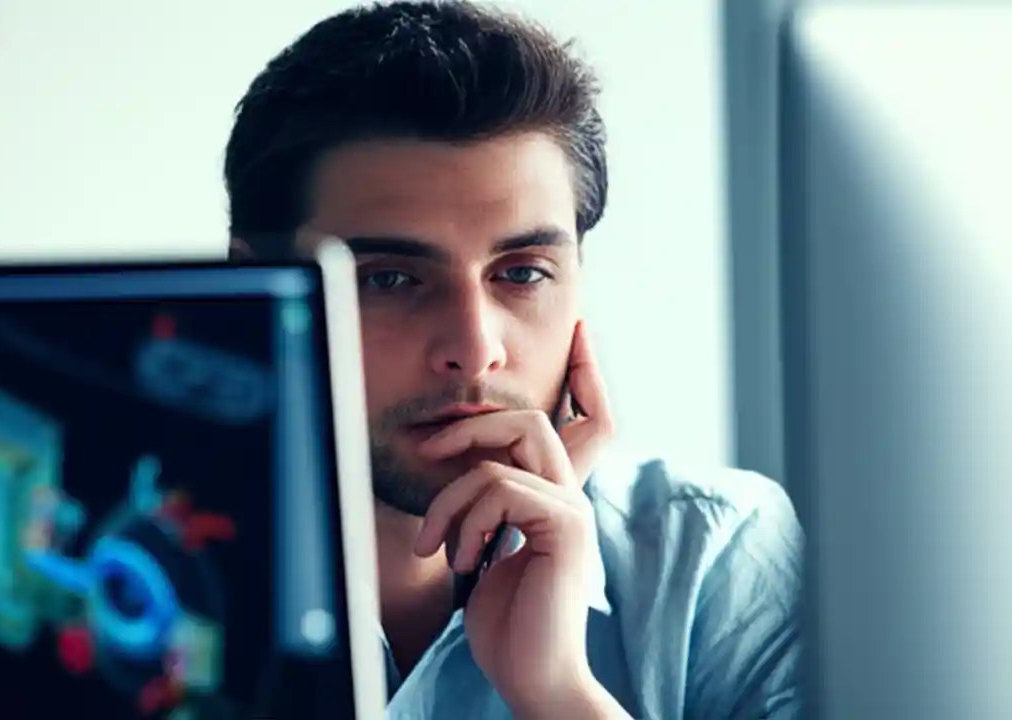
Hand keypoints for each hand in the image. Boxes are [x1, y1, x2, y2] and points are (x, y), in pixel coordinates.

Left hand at [413, 320, 619, 717]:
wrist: (531, 676)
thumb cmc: (504, 622)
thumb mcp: (486, 551)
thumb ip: (488, 507)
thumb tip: (460, 472)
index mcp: (557, 497)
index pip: (588, 418)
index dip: (588, 373)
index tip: (583, 329)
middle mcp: (572, 497)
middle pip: (533, 420)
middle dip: (470, 425)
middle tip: (426, 451)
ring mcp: (573, 511)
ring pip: (505, 453)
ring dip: (451, 496)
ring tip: (435, 544)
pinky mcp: (564, 528)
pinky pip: (501, 489)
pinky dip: (465, 519)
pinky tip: (457, 559)